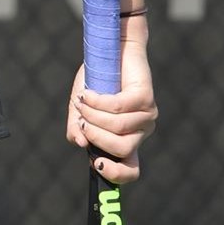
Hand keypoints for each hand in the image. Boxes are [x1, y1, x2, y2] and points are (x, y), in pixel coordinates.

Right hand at [67, 33, 156, 182]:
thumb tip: (80, 143)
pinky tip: (89, 92)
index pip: (131, 170)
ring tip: (82, 99)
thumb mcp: (80, 107)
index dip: (116, 175)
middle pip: (120, 150)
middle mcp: (140, 132)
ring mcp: (146, 116)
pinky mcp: (146, 98)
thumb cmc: (96, 80)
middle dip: (94, 135)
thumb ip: (77, 127)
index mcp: (126, 139)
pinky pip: (118, 107)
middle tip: (81, 118)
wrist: (110, 48)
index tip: (96, 164)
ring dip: (91, 114)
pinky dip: (97, 100)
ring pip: (118, 128)